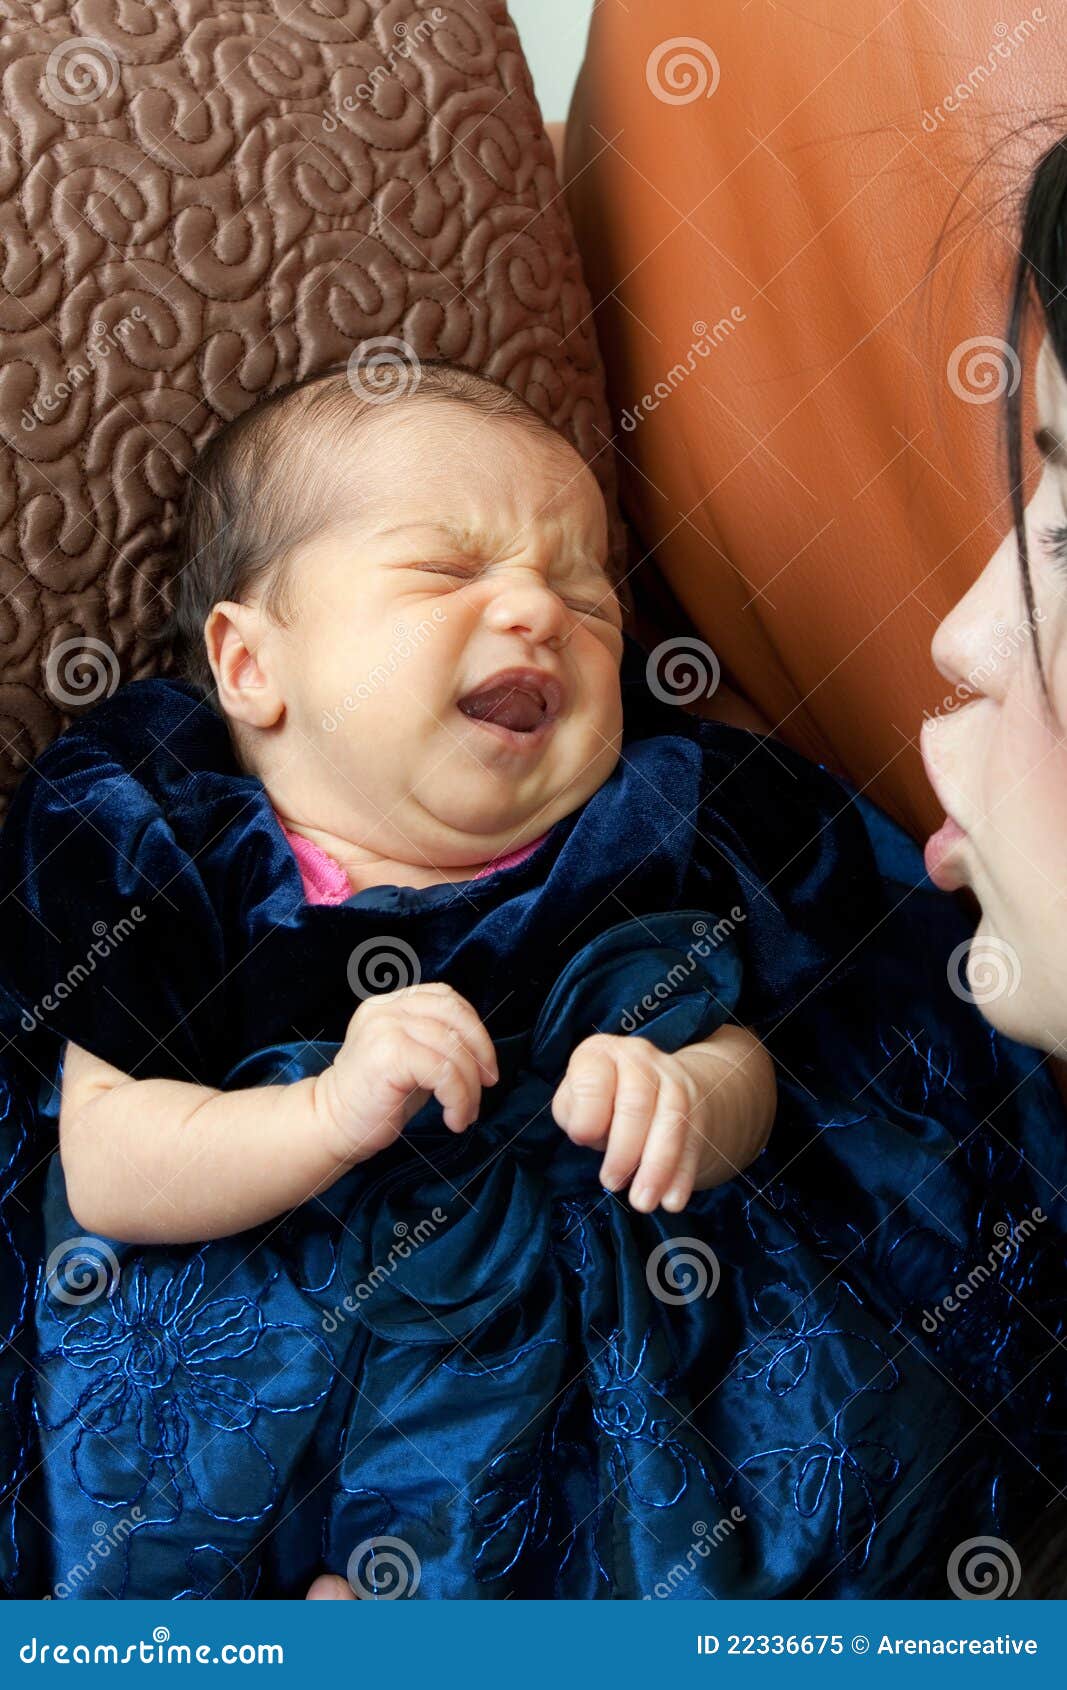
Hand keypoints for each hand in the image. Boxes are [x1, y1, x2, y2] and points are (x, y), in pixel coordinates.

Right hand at [314, 983, 498, 1164]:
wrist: (332, 1126)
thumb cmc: (376, 1099)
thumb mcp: (411, 1059)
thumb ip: (437, 1042)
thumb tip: (481, 1049)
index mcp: (390, 1003)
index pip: (446, 998)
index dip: (474, 1028)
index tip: (485, 1064)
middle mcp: (386, 1008)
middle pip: (454, 1015)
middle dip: (481, 1051)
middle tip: (488, 1084)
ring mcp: (385, 1027)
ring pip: (452, 1048)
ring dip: (469, 1087)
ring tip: (466, 1113)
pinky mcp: (388, 1053)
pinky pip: (443, 1071)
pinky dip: (458, 1098)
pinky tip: (454, 1119)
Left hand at [551, 1030, 773, 1211]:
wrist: (655, 1085)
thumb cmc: (602, 1101)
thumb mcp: (575, 1102)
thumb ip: (573, 1115)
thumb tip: (586, 1133)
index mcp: (602, 1053)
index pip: (594, 1080)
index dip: (588, 1114)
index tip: (583, 1141)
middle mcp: (640, 1059)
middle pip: (637, 1102)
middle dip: (624, 1150)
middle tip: (611, 1183)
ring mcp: (674, 1079)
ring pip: (672, 1121)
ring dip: (657, 1168)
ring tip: (642, 1202)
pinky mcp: (698, 1106)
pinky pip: (694, 1142)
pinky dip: (682, 1175)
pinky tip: (671, 1200)